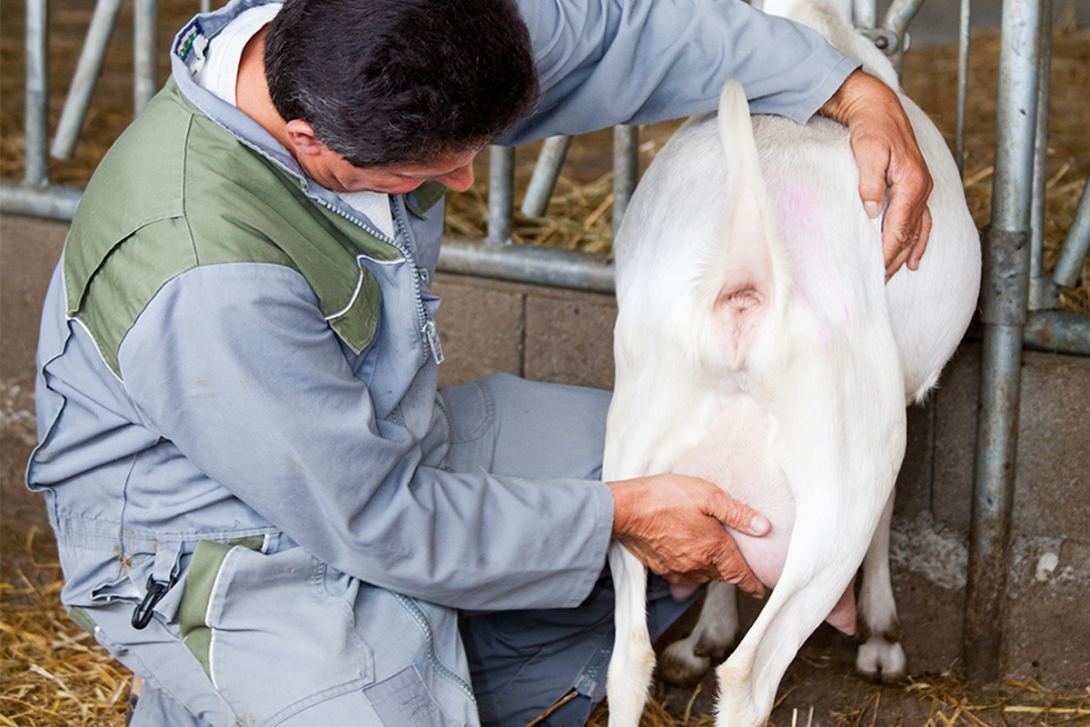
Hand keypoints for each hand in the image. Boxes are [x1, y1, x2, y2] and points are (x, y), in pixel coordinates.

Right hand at [608, 474, 769, 597]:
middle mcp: (698, 564)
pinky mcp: (661, 568)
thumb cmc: (665, 497)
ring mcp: (678, 569)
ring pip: (702, 577)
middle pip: (722, 576)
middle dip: (732, 574)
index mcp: (714, 548)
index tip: (759, 590)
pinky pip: (682, 577)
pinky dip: (690, 572)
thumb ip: (737, 513)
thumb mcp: (707, 495)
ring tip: (714, 562)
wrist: (625, 509)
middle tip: (739, 568)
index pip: (740, 573)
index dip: (752, 583)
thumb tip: (763, 528)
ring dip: (711, 572)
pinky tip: (688, 560)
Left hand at [818, 70, 933, 279]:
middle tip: (878, 282)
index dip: (887, 252)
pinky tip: (915, 260)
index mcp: (911, 183)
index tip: (875, 272)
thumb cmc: (870, 129)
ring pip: (917, 231)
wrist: (879, 108)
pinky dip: (919, 242)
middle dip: (894, 260)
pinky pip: (923, 221)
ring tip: (892, 276)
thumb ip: (868, 183)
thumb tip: (870, 211)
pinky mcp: (917, 188)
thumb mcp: (866, 152)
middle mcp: (922, 189)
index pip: (899, 228)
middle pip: (909, 235)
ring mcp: (922, 189)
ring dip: (905, 255)